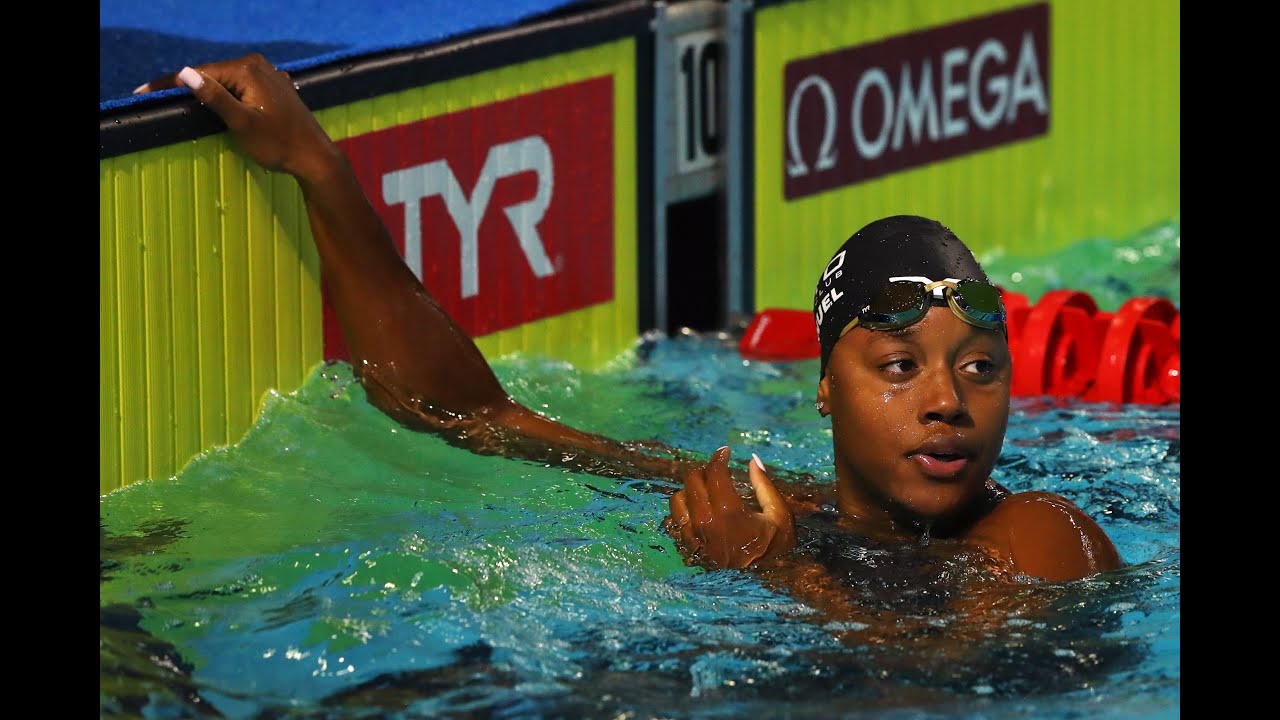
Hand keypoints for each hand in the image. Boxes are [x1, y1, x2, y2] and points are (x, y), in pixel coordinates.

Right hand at [135, 54, 335, 179]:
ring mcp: (270, 75)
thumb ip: (214, 98)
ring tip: (179, 98)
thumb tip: (185, 74)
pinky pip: (244, 87)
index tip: (143, 91)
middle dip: (188, 85)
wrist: (315, 158)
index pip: (201, 73)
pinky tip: (215, 100)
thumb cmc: (279, 144)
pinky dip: (229, 94)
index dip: (171, 83)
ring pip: (229, 81)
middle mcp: (259, 65)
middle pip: (214, 75)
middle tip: (157, 96)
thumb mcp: (242, 122)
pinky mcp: (277, 89)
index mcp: (248, 69)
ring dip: (208, 90)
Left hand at [663, 447, 795, 569]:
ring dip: (691, 489)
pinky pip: (675, 519)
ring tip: (706, 490)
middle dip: (705, 470)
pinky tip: (697, 508)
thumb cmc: (774, 547)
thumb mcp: (780, 515)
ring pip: (678, 498)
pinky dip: (683, 508)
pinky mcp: (687, 547)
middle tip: (717, 472)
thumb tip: (753, 460)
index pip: (715, 473)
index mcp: (730, 513)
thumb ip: (765, 485)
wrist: (763, 584)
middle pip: (692, 481)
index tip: (725, 452)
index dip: (719, 457)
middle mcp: (706, 523)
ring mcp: (693, 536)